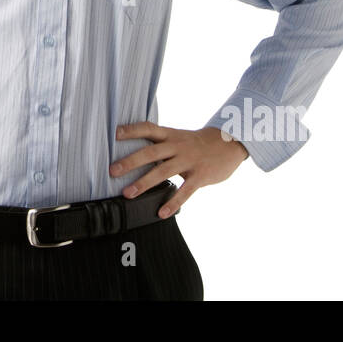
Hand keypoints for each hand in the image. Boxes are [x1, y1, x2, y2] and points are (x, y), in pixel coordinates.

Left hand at [109, 122, 248, 217]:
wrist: (229, 144)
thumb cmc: (198, 144)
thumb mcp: (179, 137)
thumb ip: (161, 144)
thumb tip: (136, 155)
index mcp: (171, 135)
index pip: (148, 128)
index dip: (132, 130)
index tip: (115, 134)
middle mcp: (178, 146)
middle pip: (151, 153)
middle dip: (130, 162)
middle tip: (113, 171)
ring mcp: (189, 161)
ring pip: (163, 172)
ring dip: (144, 183)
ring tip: (128, 194)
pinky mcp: (200, 176)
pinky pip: (184, 191)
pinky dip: (172, 202)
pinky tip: (161, 213)